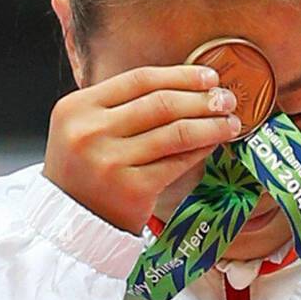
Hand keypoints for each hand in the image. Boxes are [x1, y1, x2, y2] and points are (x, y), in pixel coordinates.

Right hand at [43, 65, 240, 233]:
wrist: (70, 224)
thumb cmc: (82, 174)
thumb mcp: (84, 129)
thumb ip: (119, 106)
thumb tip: (182, 86)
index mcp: (76, 107)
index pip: (139, 79)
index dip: (181, 75)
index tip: (209, 77)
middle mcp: (91, 132)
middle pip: (161, 103)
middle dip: (202, 98)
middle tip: (226, 99)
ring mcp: (111, 162)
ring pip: (175, 132)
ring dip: (210, 124)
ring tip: (230, 122)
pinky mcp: (133, 189)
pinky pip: (177, 162)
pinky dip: (200, 150)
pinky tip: (213, 144)